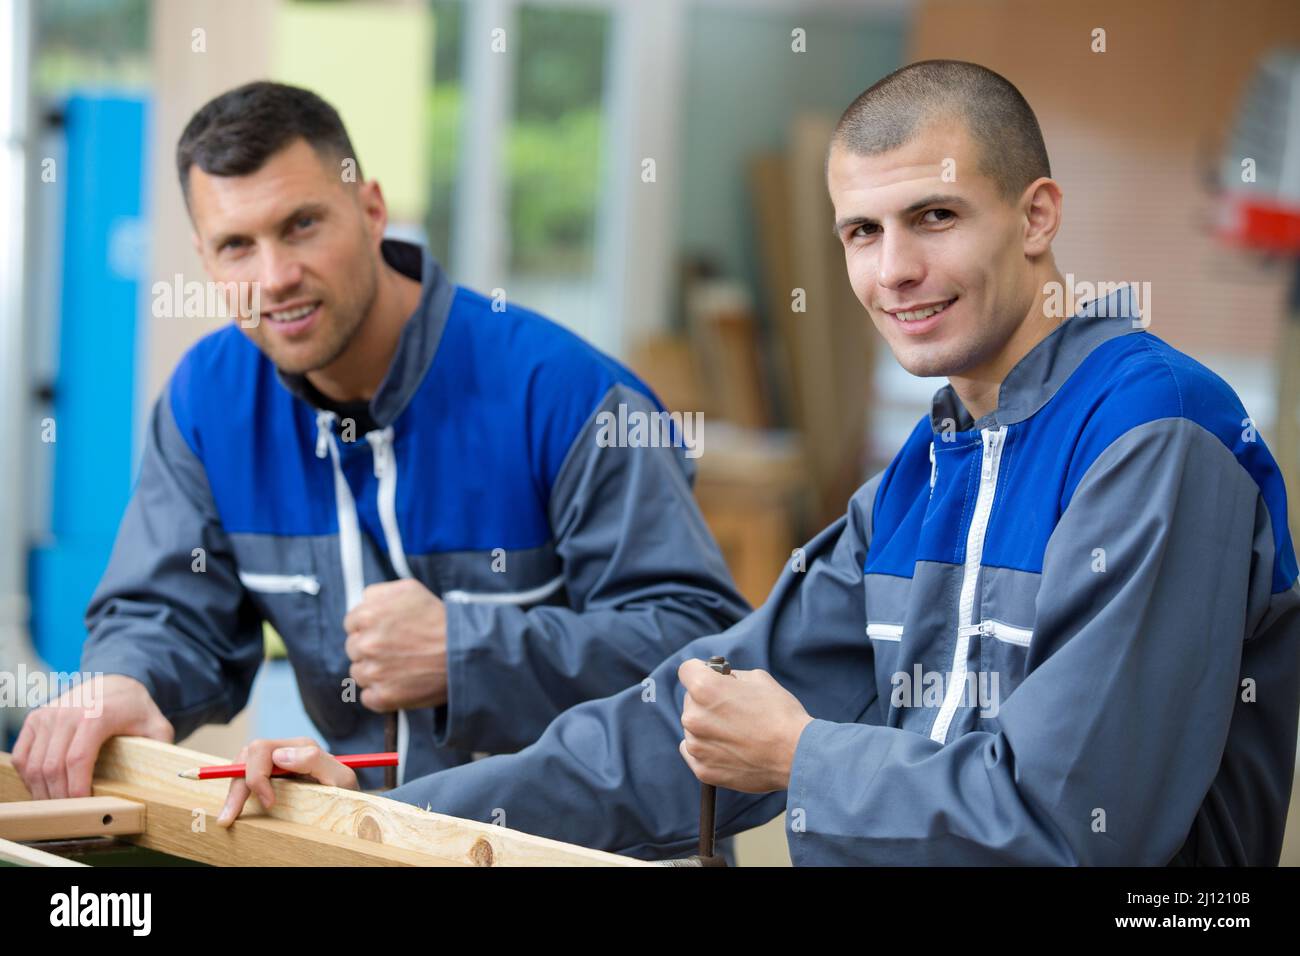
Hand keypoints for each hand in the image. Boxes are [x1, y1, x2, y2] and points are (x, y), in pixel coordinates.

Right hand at [11, 674, 173, 799]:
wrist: (115, 683)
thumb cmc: (136, 711)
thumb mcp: (157, 727)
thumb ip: (161, 750)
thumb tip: (166, 778)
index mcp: (98, 713)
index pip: (78, 759)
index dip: (77, 789)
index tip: (85, 807)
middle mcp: (68, 712)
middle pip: (53, 767)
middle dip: (61, 797)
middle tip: (73, 814)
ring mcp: (48, 714)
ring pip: (33, 765)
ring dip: (43, 791)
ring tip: (60, 806)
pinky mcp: (35, 719)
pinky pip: (22, 756)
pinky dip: (29, 777)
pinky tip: (46, 787)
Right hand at [216, 736, 358, 826]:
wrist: (350, 802)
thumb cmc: (347, 791)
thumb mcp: (340, 778)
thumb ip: (315, 761)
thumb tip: (280, 756)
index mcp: (300, 747)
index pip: (262, 749)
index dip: (257, 776)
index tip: (268, 803)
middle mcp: (285, 750)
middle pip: (247, 756)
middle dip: (236, 786)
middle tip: (229, 818)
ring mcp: (276, 763)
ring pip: (241, 766)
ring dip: (232, 791)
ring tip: (226, 818)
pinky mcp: (271, 777)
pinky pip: (245, 778)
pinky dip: (236, 793)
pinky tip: (233, 810)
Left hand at [343, 579, 447, 710]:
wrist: (464, 651)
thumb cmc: (438, 619)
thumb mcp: (409, 589)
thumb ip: (377, 592)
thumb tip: (361, 603)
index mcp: (367, 616)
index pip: (351, 624)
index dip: (369, 627)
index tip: (387, 632)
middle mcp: (366, 644)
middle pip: (353, 649)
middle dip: (370, 648)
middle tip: (397, 648)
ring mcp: (373, 673)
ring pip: (359, 673)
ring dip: (375, 671)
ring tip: (402, 666)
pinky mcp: (383, 697)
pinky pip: (368, 697)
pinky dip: (380, 694)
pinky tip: (399, 683)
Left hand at [677, 660, 813, 792]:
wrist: (796, 755)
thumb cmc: (781, 713)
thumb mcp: (759, 679)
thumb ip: (731, 677)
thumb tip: (721, 679)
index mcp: (704, 688)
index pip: (687, 670)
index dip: (701, 671)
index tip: (712, 677)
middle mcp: (693, 716)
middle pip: (691, 700)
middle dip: (707, 701)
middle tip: (734, 710)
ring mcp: (696, 745)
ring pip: (694, 728)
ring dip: (708, 727)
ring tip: (738, 733)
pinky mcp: (702, 770)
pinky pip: (694, 752)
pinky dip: (708, 749)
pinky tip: (730, 749)